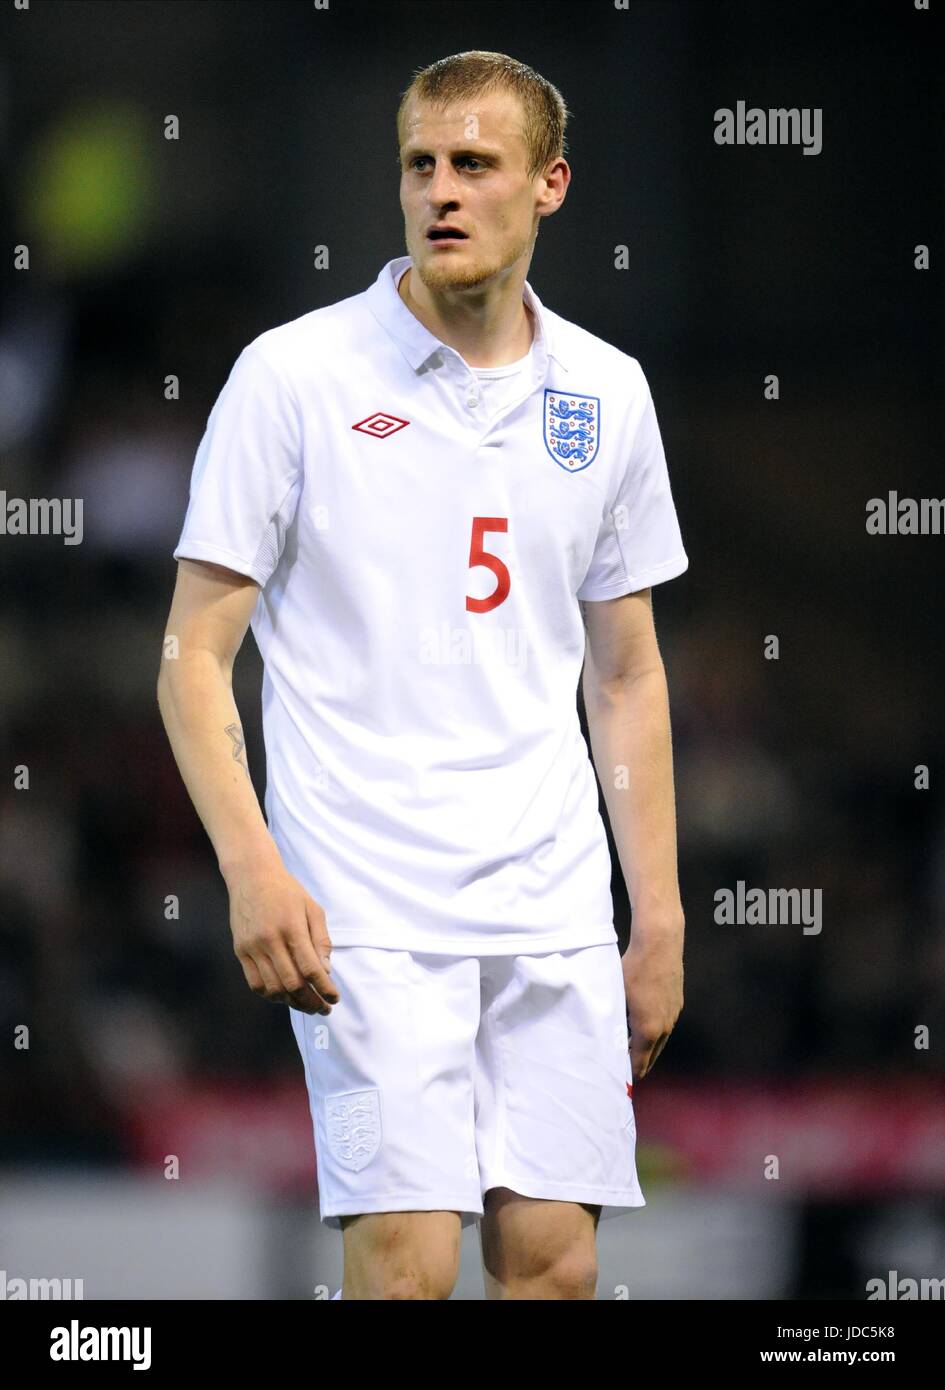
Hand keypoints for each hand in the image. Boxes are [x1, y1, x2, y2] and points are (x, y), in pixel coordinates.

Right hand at [225, 853, 338, 1014]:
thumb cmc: (287, 891)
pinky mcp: (240, 951)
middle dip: (310, 1001)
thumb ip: (321, 940)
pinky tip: (284, 996)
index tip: (334, 998)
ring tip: (306, 1005)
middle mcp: (270, 939)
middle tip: (323, 1008)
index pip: (310, 968)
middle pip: (291, 983)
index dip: (324, 988)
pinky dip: (271, 995)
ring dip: (292, 1003)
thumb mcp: (313, 908)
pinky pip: (255, 983)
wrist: (252, 876)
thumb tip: (325, 971)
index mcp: (292, 927)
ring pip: (272, 988)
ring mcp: (252, 947)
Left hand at [622, 914, 683, 1079]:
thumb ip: (614, 1018)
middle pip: (653, 1056)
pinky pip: (665, 1026)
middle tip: (625, 1070)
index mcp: (648, 1029)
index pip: (639, 1062)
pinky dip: (655, 1034)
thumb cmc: (633, 968)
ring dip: (648, 1048)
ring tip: (632, 1050)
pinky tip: (645, 1027)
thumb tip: (605, 1032)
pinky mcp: (678, 1003)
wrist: (660, 944)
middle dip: (639, 1064)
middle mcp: (665, 1027)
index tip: (620, 1079)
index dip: (629, 1072)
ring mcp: (674, 1015)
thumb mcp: (617, 994)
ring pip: (661, 1041)